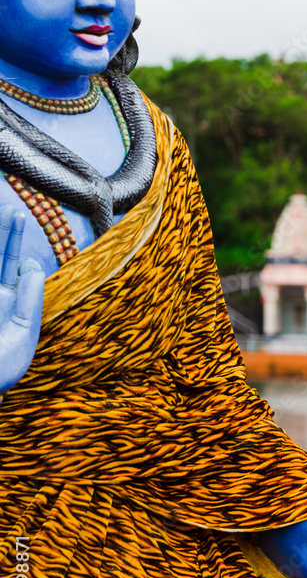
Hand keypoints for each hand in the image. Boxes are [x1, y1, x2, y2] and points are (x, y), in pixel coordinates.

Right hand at [0, 205, 44, 393]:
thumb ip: (29, 301)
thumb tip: (34, 266)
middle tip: (12, 208)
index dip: (18, 247)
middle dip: (4, 232)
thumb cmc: (2, 369)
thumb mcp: (23, 336)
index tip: (21, 229)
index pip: (14, 266)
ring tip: (5, 212)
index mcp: (7, 302)